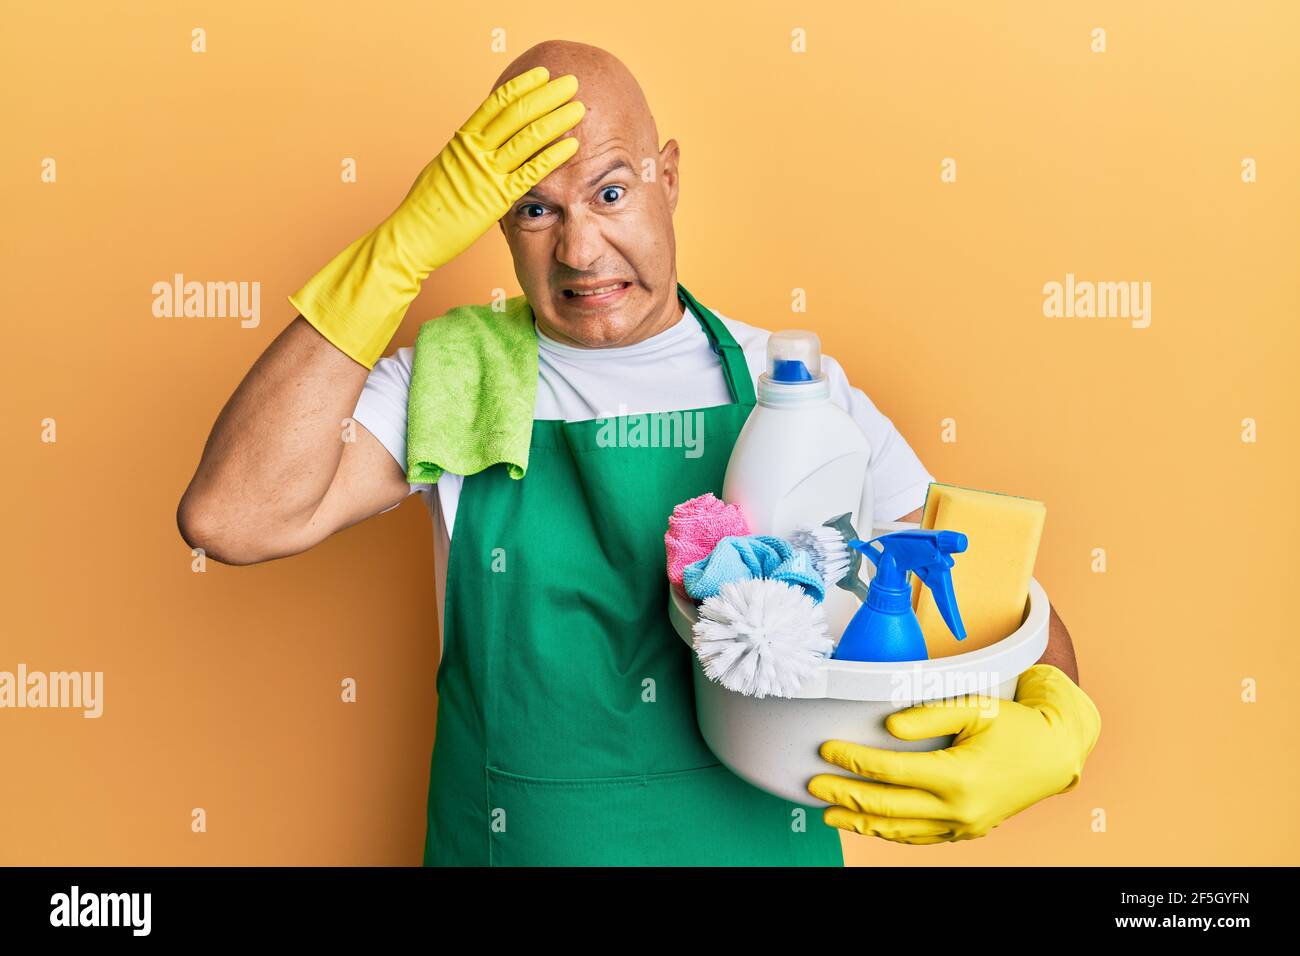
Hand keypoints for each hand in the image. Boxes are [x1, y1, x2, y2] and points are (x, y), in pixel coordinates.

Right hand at [288, 66, 583, 367]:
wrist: (412, 236)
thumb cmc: (427, 209)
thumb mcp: (444, 170)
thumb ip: (466, 156)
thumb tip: (481, 146)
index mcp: (462, 141)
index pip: (496, 104)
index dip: (523, 86)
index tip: (543, 75)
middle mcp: (474, 152)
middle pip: (516, 114)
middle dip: (546, 95)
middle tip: (571, 83)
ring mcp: (485, 174)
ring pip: (527, 138)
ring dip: (555, 120)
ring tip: (578, 107)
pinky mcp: (495, 199)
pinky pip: (530, 174)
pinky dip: (552, 158)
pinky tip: (571, 147)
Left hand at [807, 664, 1100, 843]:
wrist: (1054, 756)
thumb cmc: (1015, 725)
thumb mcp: (974, 707)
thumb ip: (928, 715)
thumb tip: (887, 728)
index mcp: (957, 776)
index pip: (889, 771)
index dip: (853, 760)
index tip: (826, 749)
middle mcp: (958, 809)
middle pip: (885, 806)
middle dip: (843, 795)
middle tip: (812, 784)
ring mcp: (962, 826)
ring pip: (898, 831)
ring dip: (859, 823)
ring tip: (827, 813)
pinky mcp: (965, 832)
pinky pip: (918, 837)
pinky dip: (889, 832)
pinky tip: (867, 824)